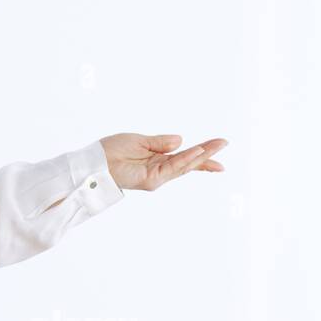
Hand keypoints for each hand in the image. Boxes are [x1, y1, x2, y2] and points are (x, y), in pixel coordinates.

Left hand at [98, 133, 227, 191]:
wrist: (96, 162)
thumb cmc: (112, 150)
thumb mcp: (140, 141)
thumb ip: (160, 142)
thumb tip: (180, 140)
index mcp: (158, 159)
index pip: (184, 157)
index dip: (202, 152)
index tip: (219, 145)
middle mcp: (160, 170)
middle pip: (189, 162)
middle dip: (208, 153)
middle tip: (224, 143)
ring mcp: (157, 176)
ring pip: (184, 165)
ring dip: (201, 155)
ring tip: (216, 146)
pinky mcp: (152, 180)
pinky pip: (173, 168)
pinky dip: (185, 159)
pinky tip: (196, 152)